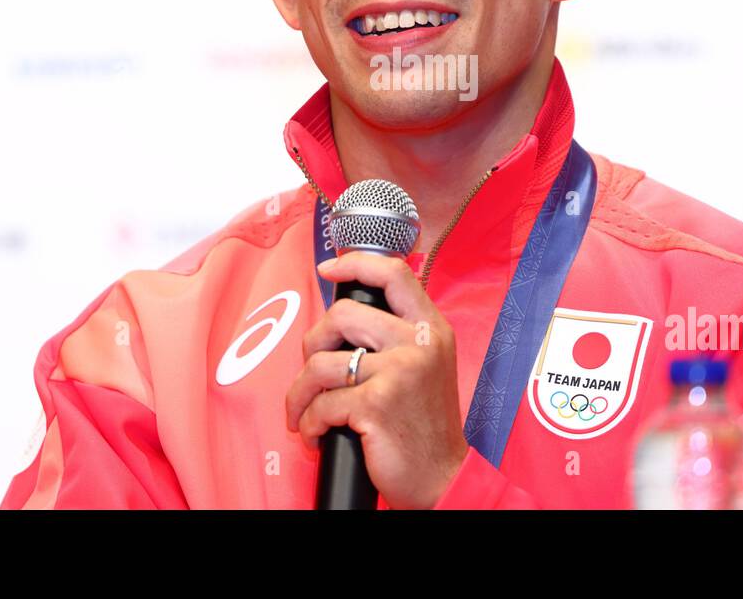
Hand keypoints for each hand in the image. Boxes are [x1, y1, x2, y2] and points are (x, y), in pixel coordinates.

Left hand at [285, 250, 469, 508]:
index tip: (328, 269)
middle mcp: (419, 344)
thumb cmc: (425, 426)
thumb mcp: (427, 366)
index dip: (355, 263)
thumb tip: (344, 317)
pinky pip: (322, 403)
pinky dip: (310, 423)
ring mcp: (399, 372)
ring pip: (322, 362)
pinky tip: (318, 434)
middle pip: (342, 314)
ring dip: (300, 393)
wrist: (442, 478)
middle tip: (312, 372)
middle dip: (312, 343)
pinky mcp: (377, 404)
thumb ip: (399, 336)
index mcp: (431, 329)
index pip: (394, 274)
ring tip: (305, 411)